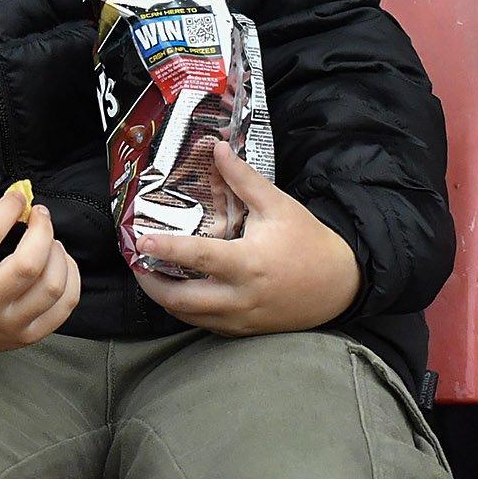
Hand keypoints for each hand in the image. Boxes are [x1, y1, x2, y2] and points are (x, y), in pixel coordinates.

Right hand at [0, 185, 80, 353]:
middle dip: (42, 230)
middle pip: (28, 264)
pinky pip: (63, 307)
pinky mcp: (28, 336)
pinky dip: (70, 279)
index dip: (8, 208)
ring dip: (58, 254)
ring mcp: (9, 323)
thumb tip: (7, 202)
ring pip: (52, 287)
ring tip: (50, 241)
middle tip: (40, 214)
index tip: (16, 198)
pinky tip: (60, 264)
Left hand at [133, 139, 361, 336]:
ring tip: (149, 274)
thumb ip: (243, 179)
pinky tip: (179, 290)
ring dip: (164, 298)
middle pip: (181, 300)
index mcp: (247, 264)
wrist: (342, 284)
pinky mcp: (245, 331)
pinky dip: (186, 310)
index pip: (198, 258)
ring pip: (188, 317)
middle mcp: (240, 297)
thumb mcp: (278, 205)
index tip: (140, 240)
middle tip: (135, 261)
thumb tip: (216, 147)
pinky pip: (206, 325)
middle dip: (150, 283)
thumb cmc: (308, 241)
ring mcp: (242, 319)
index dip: (166, 249)